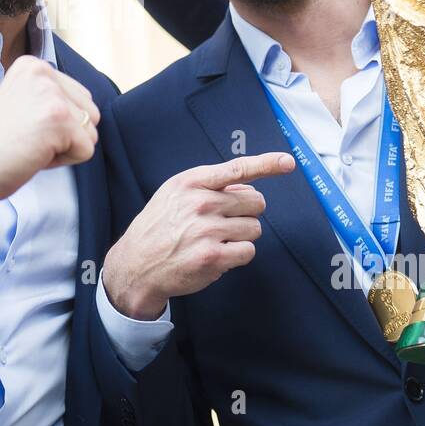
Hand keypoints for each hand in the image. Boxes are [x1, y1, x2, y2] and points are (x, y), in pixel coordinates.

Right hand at [0, 54, 98, 226]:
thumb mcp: (23, 102)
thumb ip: (51, 97)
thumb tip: (86, 111)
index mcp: (34, 65)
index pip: (79, 97)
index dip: (58, 123)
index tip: (25, 127)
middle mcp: (44, 72)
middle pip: (90, 112)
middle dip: (67, 134)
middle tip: (29, 138)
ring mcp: (52, 95)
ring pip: (90, 131)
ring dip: (65, 147)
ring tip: (32, 144)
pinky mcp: (59, 119)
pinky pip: (86, 150)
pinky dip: (64, 161)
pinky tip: (35, 154)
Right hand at [102, 152, 295, 319]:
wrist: (136, 263)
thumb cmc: (160, 226)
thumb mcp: (175, 193)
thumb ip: (208, 185)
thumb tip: (246, 186)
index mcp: (191, 182)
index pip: (237, 168)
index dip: (267, 164)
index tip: (288, 162)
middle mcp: (200, 203)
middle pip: (256, 202)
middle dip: (247, 213)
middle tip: (225, 222)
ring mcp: (206, 231)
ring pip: (255, 228)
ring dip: (242, 236)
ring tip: (216, 240)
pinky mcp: (212, 257)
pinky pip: (248, 251)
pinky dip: (239, 254)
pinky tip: (219, 254)